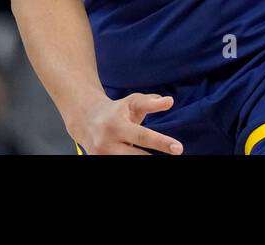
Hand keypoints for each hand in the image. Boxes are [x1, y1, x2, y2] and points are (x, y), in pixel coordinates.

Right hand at [68, 93, 183, 154]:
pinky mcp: (97, 160)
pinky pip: (117, 164)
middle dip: (154, 160)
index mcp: (116, 125)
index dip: (162, 143)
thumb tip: (170, 101)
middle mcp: (106, 142)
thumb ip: (151, 102)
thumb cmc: (116, 110)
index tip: (179, 149)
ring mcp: (101, 155)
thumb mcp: (132, 102)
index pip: (143, 136)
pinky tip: (141, 157)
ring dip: (145, 162)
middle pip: (135, 156)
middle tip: (177, 154)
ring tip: (158, 160)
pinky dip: (129, 161)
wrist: (86, 119)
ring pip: (126, 162)